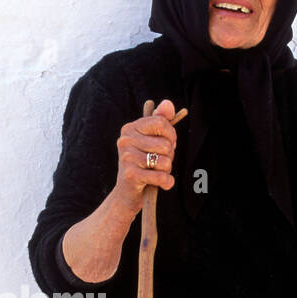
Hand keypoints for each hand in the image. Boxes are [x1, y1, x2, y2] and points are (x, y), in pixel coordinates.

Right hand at [112, 99, 177, 213]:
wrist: (126, 194)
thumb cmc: (143, 165)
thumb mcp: (151, 141)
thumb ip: (161, 120)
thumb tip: (168, 103)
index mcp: (129, 128)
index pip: (161, 122)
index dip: (171, 135)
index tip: (169, 144)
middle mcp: (125, 140)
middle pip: (165, 143)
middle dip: (169, 156)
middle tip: (160, 162)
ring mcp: (126, 157)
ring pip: (165, 161)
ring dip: (167, 170)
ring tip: (156, 172)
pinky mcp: (130, 175)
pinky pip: (161, 176)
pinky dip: (167, 182)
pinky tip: (162, 184)